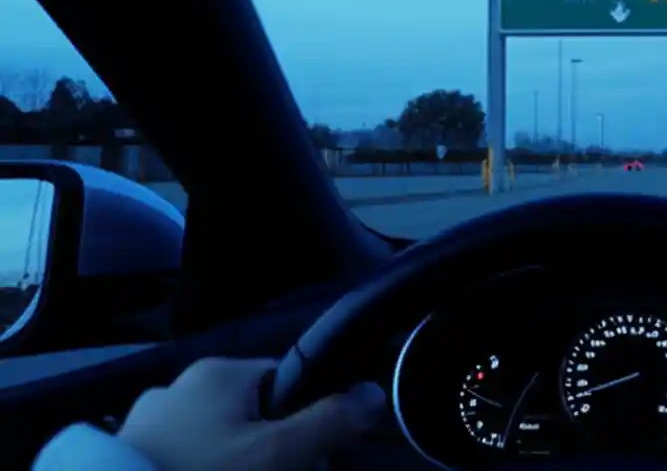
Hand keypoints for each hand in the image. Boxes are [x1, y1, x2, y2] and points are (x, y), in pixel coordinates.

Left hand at [117, 357, 385, 470]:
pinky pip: (181, 459)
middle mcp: (178, 385)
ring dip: (233, 463)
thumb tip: (373, 391)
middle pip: (250, 416)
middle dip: (269, 450)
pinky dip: (197, 470)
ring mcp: (145, 423)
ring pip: (214, 441)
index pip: (284, 384)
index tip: (306, 461)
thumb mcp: (280, 453)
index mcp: (218, 372)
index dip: (305, 423)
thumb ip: (331, 421)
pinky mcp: (126, 455)